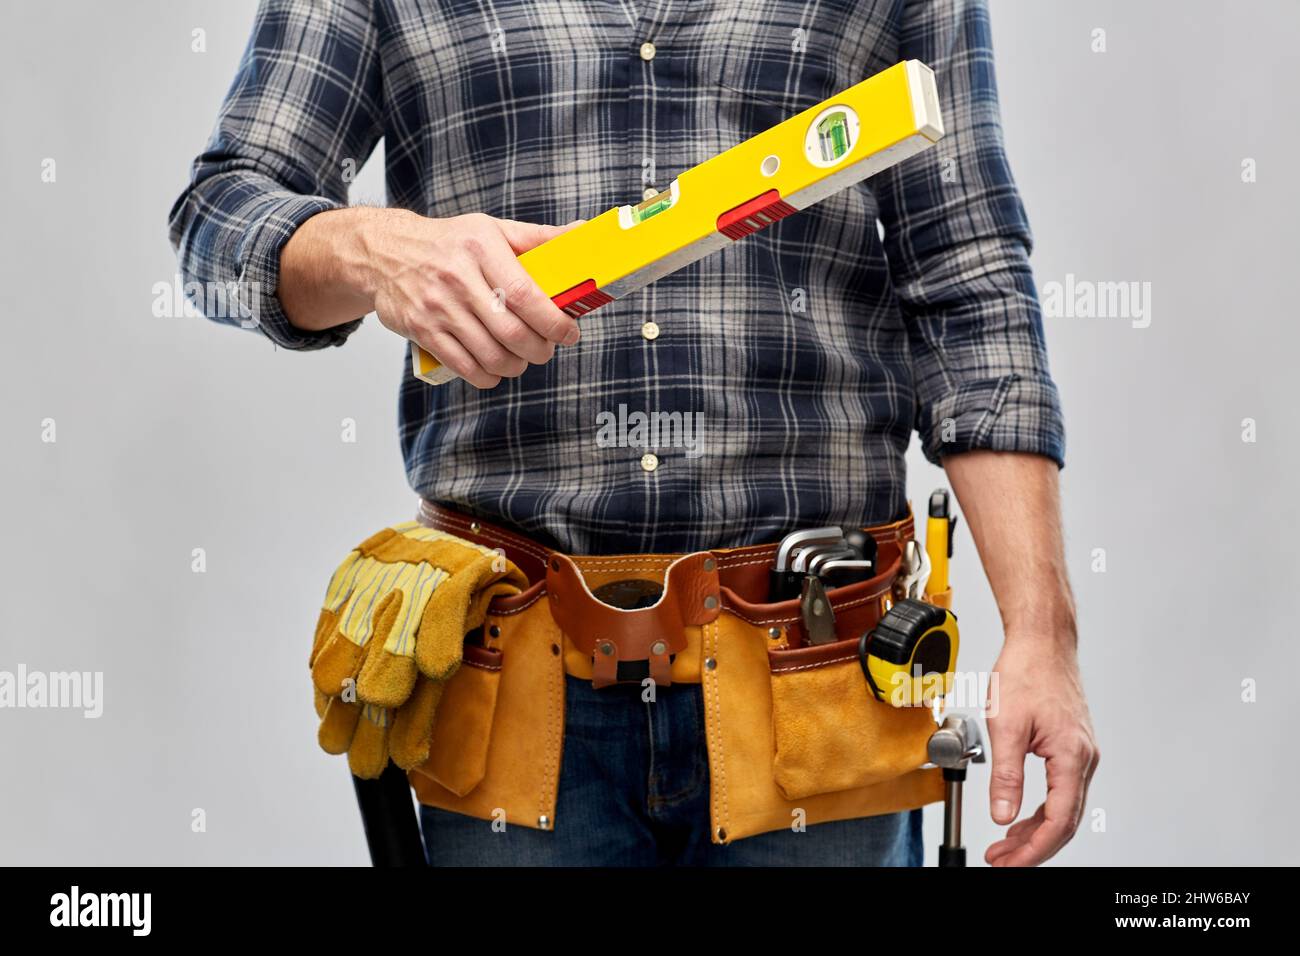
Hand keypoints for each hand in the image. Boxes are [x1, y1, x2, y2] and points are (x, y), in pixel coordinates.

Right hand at [365, 210, 583, 387]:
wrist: (384, 252)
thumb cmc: (448, 242)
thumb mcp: (491, 229)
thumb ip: (538, 238)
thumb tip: (581, 234)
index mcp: (480, 247)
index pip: (524, 293)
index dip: (552, 321)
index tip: (568, 333)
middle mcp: (457, 277)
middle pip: (510, 332)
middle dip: (538, 350)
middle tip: (546, 349)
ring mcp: (437, 307)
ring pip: (489, 355)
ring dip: (515, 366)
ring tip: (521, 358)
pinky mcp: (422, 330)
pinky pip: (463, 366)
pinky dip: (487, 376)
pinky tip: (495, 369)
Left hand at [984, 633, 1098, 865]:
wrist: (1042, 642)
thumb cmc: (1026, 672)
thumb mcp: (1006, 725)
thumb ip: (1005, 775)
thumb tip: (1003, 815)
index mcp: (1072, 756)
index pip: (1058, 822)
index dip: (1033, 849)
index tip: (1008, 862)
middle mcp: (1084, 758)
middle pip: (1064, 821)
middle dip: (1032, 847)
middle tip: (1001, 860)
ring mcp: (1081, 753)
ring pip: (1064, 807)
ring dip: (1035, 830)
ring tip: (1005, 844)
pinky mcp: (1072, 746)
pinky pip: (1061, 789)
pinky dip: (1041, 808)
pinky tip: (1020, 815)